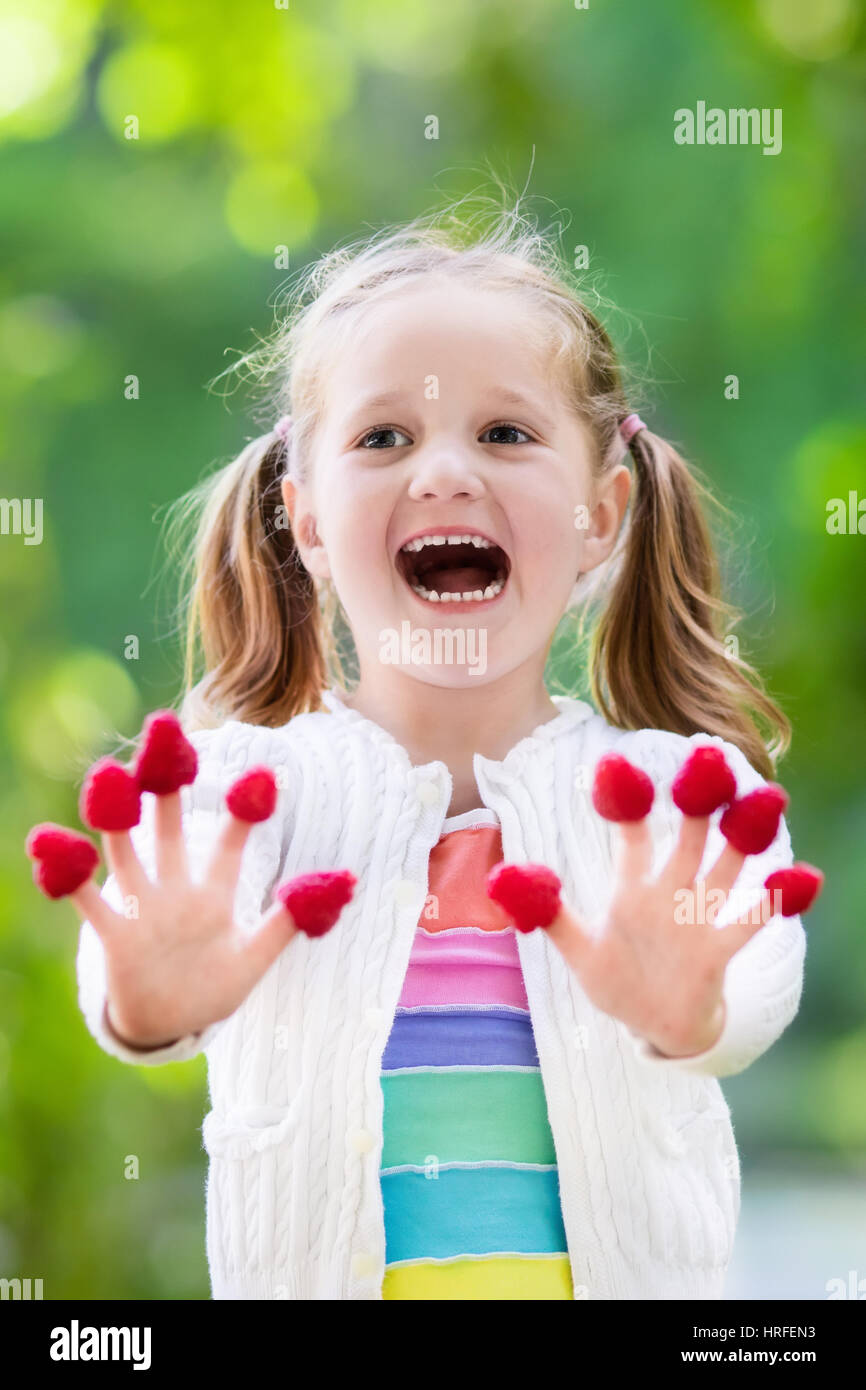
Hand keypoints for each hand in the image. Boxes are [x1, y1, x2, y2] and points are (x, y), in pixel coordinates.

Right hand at [27, 712, 354, 1048]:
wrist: (170, 1026)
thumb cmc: (212, 987)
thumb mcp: (257, 956)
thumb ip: (292, 919)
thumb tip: (349, 881)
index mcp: (214, 891)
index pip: (233, 840)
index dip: (248, 808)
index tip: (265, 773)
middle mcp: (175, 888)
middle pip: (169, 824)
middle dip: (167, 778)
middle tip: (164, 727)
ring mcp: (142, 908)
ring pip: (125, 849)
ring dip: (117, 814)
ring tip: (109, 771)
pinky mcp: (114, 935)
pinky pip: (86, 900)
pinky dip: (68, 875)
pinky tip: (50, 843)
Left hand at [488, 747, 821, 1058]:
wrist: (655, 1026)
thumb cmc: (617, 981)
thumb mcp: (578, 951)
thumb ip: (548, 914)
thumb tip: (501, 879)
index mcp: (632, 888)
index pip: (631, 833)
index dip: (625, 801)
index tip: (616, 762)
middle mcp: (671, 891)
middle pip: (688, 836)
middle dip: (697, 799)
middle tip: (707, 757)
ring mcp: (699, 916)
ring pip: (726, 865)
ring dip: (743, 835)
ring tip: (765, 797)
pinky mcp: (720, 948)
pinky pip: (751, 920)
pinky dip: (776, 901)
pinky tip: (799, 875)